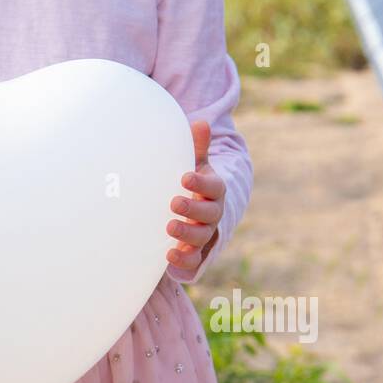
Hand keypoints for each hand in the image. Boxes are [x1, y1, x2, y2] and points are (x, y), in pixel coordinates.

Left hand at [166, 119, 223, 277]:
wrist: (196, 213)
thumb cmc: (192, 184)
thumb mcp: (195, 164)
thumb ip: (196, 147)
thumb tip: (200, 123)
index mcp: (214, 191)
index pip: (213, 187)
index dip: (201, 183)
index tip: (184, 177)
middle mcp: (212, 214)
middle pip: (209, 214)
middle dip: (193, 209)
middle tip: (174, 203)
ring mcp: (204, 234)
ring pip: (201, 237)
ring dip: (186, 233)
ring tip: (168, 227)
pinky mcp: (194, 252)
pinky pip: (193, 259)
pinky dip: (183, 260)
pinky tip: (168, 256)